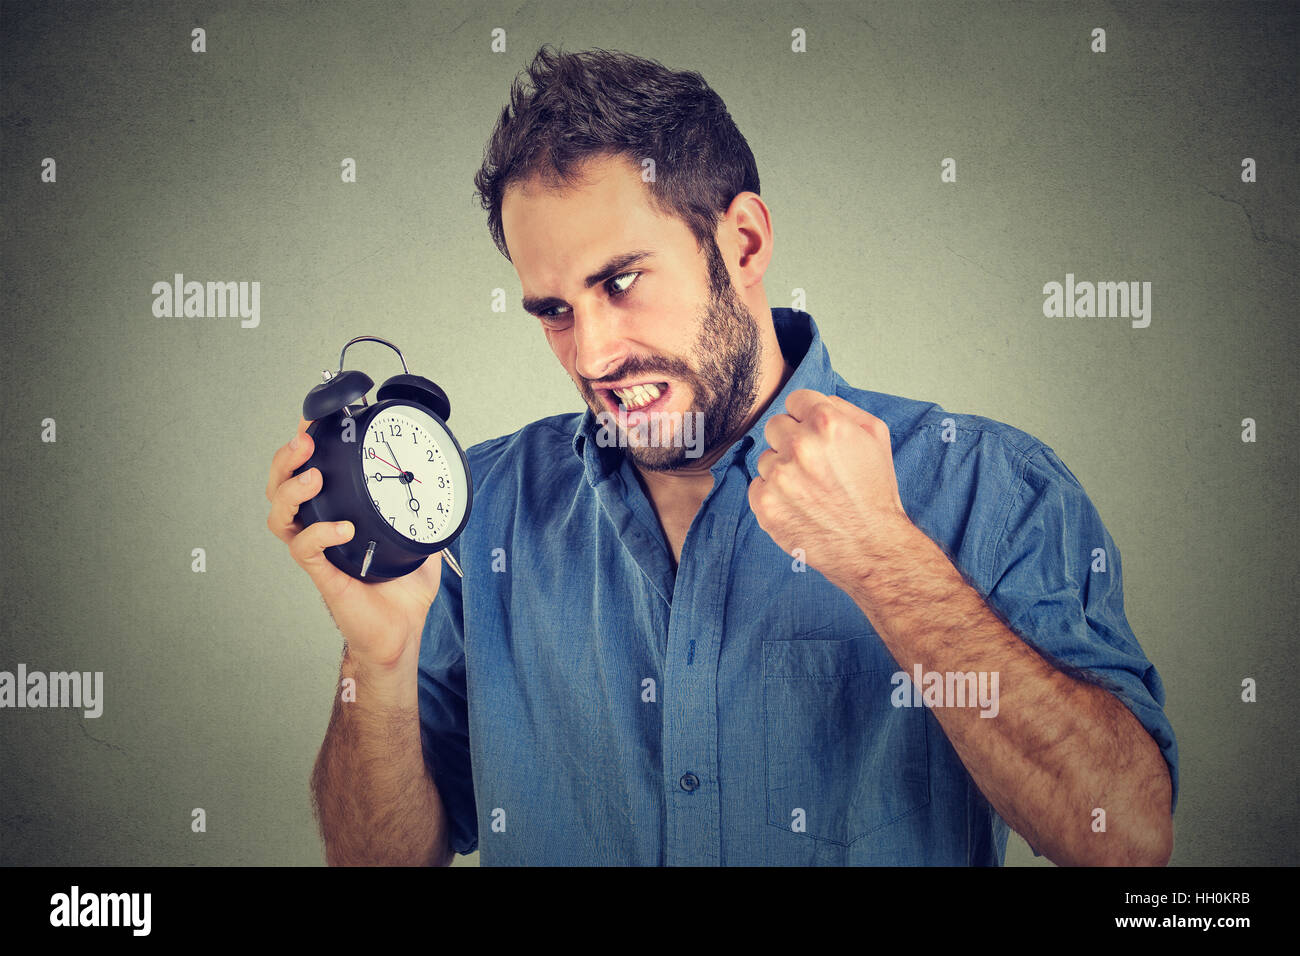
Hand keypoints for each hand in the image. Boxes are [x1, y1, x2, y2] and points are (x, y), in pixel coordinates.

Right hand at [265, 417, 443, 668]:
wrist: (400, 632)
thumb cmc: (402, 589)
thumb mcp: (420, 537)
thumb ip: (425, 509)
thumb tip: (442, 481)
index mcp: (337, 513)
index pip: (309, 473)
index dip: (303, 446)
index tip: (313, 419)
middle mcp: (320, 529)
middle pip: (280, 488)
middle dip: (285, 460)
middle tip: (304, 441)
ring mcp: (318, 552)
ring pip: (280, 516)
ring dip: (291, 490)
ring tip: (313, 476)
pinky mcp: (323, 575)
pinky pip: (305, 550)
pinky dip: (320, 534)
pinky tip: (342, 527)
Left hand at [747, 389, 912, 588]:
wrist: (871, 545)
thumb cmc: (875, 491)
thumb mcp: (876, 436)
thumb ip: (844, 408)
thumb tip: (817, 401)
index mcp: (826, 422)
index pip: (795, 400)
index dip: (806, 416)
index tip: (814, 434)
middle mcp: (799, 445)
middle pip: (775, 425)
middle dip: (791, 440)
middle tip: (813, 465)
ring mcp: (779, 475)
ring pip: (766, 458)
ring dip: (783, 470)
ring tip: (810, 490)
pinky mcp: (765, 503)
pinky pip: (757, 486)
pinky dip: (773, 495)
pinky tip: (797, 506)